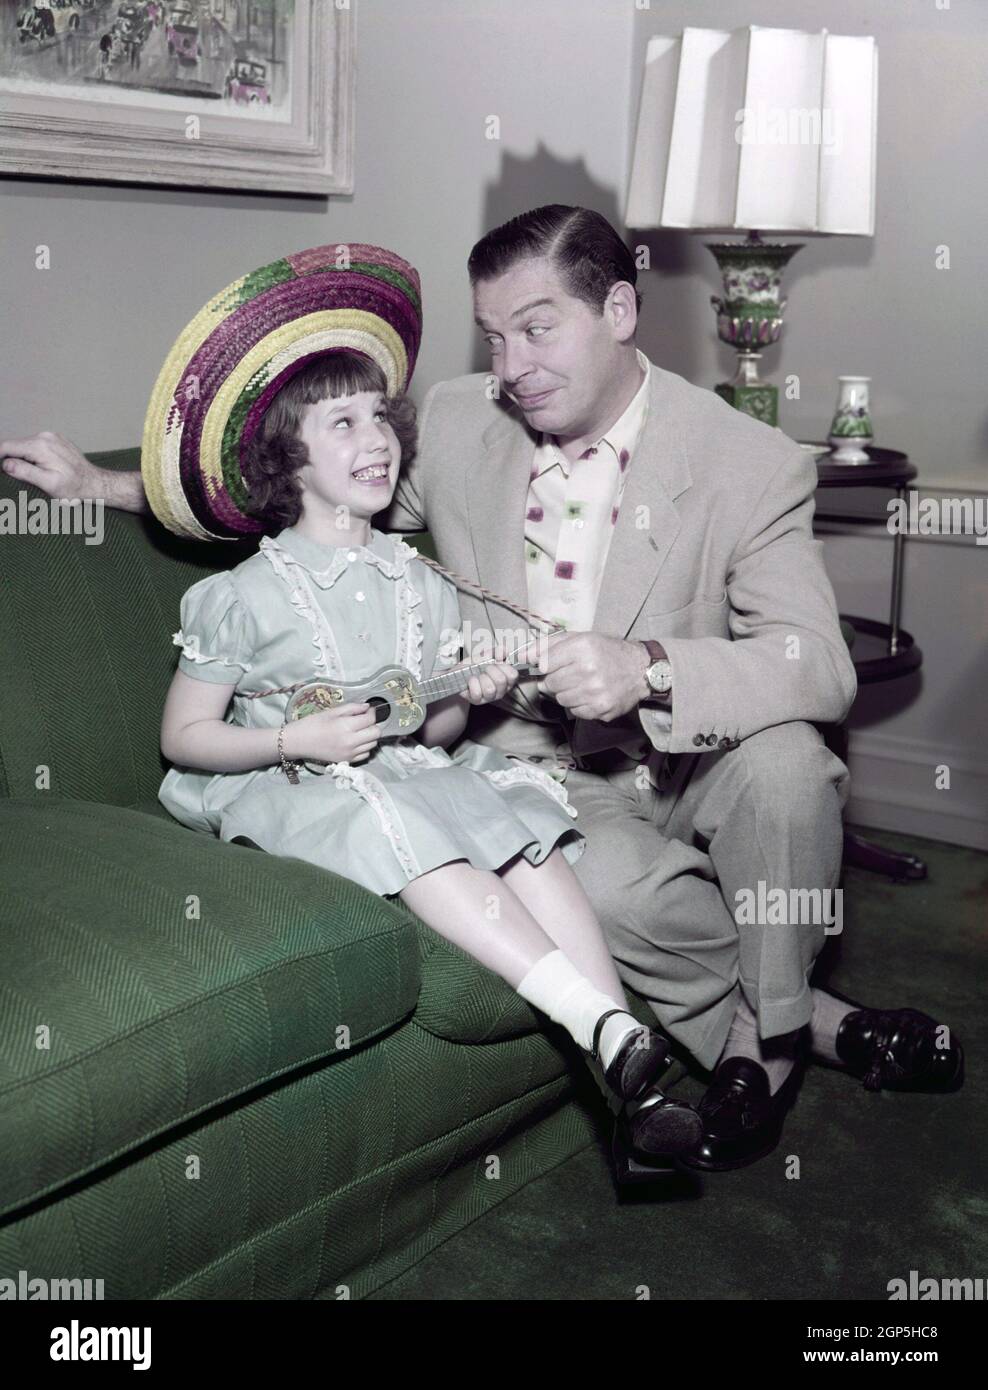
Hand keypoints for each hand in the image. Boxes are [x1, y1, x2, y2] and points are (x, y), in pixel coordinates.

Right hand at [0, 431, 146, 512]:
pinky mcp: (56, 439)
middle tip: (17, 477)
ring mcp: (51, 436)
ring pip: (24, 445)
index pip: (6, 446)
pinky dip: (33, 455)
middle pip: (14, 445)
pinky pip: (36, 445)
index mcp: (40, 446)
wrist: (95, 483)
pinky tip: (43, 468)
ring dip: (23, 458)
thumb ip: (26, 472)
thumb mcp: (48, 484)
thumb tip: (5, 464)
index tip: (0, 471)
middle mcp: (44, 436)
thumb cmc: (73, 488)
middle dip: (10, 460)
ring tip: (34, 474)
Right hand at [282, 702, 381, 765]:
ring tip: (358, 731)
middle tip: (364, 721)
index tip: (367, 710)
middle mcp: (350, 742)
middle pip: (376, 733)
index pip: (370, 720)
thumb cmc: (312, 724)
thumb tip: (367, 707)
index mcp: (346, 726)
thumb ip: (352, 708)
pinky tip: (354, 742)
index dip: (372, 713)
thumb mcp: (331, 712)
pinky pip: (365, 754)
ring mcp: (349, 753)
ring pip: (372, 744)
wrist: (297, 742)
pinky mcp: (346, 761)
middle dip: (373, 725)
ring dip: (369, 736)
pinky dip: (364, 747)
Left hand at [449, 653, 519, 706]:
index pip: (513, 675)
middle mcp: (501, 689)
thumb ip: (496, 651)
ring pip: (490, 689)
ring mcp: (490, 697)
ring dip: (481, 678)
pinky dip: (472, 683)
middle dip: (490, 670)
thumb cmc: (474, 665)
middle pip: (501, 681)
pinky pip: (477, 693)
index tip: (496, 660)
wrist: (459, 673)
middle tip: (485, 667)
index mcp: (507, 678)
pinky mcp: (478, 701)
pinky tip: (471, 680)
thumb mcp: (485, 655)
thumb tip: (503, 651)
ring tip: (478, 675)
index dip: (504, 666)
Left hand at [522, 631, 648, 721]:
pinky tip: (592, 694)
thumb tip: (521, 656)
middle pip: (551, 684)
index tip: (552, 665)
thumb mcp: (579, 638)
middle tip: (572, 674)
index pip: (543, 664)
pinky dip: (579, 704)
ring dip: (567, 693)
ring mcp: (595, 692)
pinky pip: (575, 711)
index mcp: (582, 647)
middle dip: (557, 679)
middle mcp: (588, 670)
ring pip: (561, 699)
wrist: (640, 669)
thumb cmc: (607, 651)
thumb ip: (547, 645)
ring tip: (583, 683)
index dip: (546, 666)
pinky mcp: (601, 709)